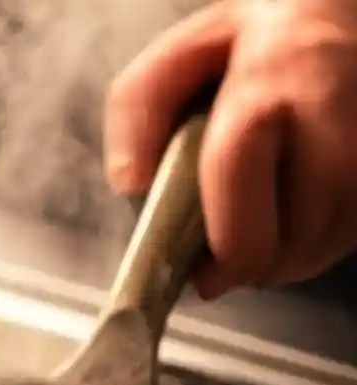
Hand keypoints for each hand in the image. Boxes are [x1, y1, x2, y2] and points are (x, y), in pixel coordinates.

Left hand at [104, 0, 356, 298]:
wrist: (336, 13)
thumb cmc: (253, 39)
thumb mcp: (178, 56)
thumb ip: (138, 112)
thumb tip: (129, 181)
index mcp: (270, 72)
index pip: (240, 166)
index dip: (226, 240)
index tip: (205, 276)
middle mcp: (334, 100)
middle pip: (303, 219)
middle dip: (259, 264)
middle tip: (223, 272)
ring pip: (338, 233)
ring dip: (291, 261)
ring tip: (253, 251)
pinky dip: (321, 244)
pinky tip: (291, 230)